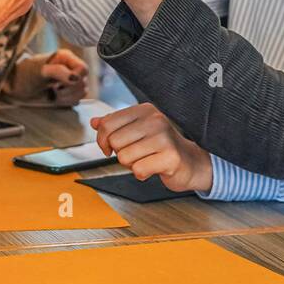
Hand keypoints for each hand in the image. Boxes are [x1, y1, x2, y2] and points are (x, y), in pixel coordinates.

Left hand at [8, 49, 87, 104]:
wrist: (15, 87)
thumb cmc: (25, 74)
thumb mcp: (40, 70)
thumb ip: (58, 71)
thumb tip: (75, 77)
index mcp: (66, 57)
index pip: (83, 69)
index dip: (75, 79)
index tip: (59, 84)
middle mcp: (70, 67)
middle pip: (84, 82)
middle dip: (69, 90)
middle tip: (53, 90)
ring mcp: (70, 80)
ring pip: (82, 91)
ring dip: (67, 97)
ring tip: (53, 94)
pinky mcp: (68, 92)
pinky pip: (77, 99)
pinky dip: (66, 101)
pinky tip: (55, 98)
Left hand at [92, 102, 212, 192]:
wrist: (189, 161)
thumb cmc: (160, 146)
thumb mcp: (137, 130)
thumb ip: (115, 125)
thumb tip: (94, 122)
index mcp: (144, 110)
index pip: (107, 124)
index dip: (102, 140)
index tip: (109, 148)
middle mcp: (155, 120)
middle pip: (114, 141)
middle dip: (120, 153)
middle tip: (136, 154)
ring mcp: (164, 138)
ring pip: (124, 157)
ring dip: (131, 164)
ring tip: (146, 160)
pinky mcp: (170, 157)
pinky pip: (138, 170)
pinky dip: (142, 174)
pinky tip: (153, 168)